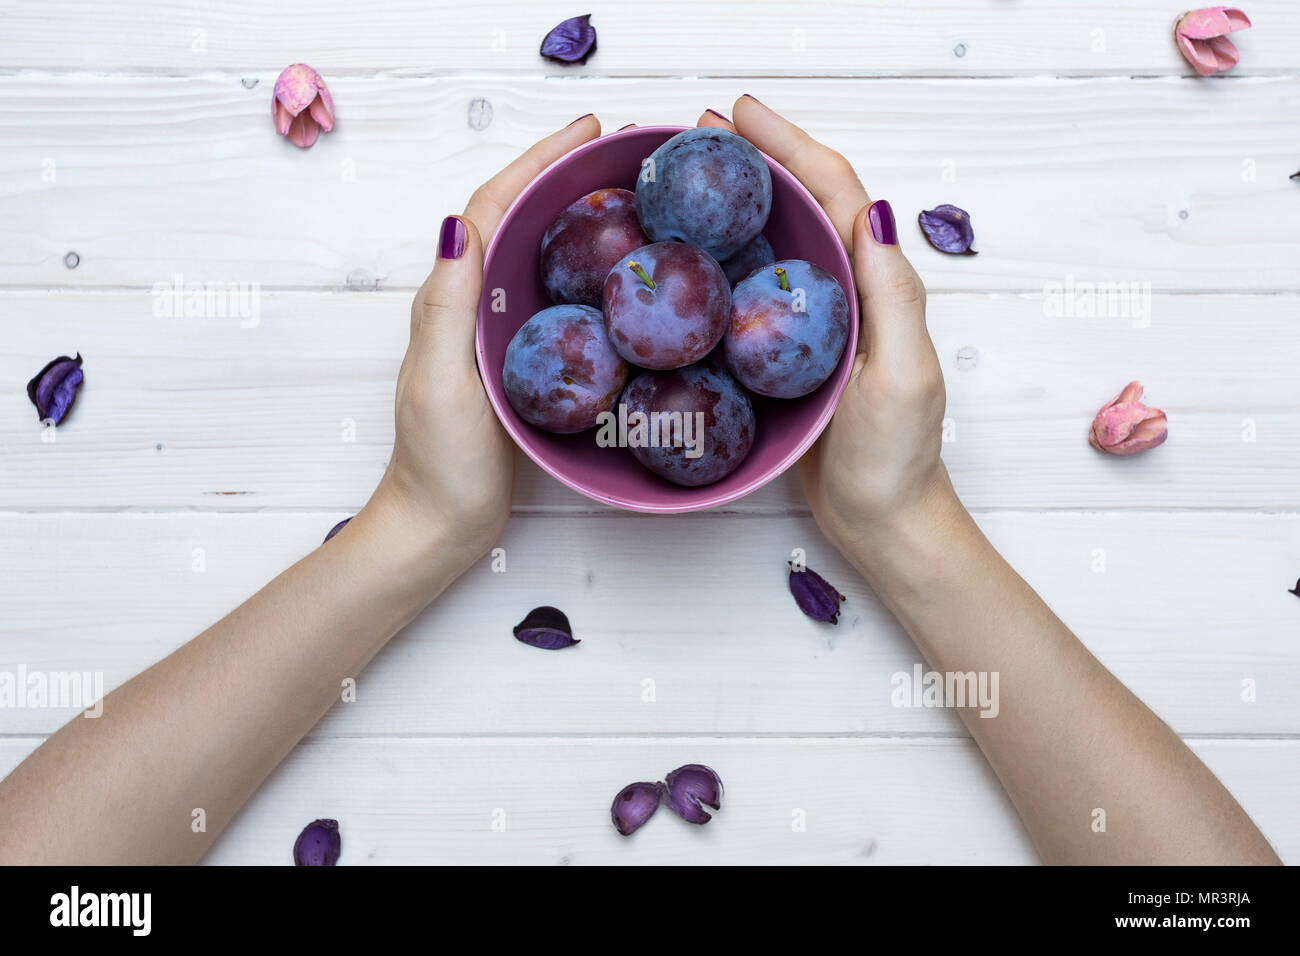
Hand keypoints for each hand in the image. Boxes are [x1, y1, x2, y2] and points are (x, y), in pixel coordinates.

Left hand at [367, 116, 603, 570]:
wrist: (442, 523)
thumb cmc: (438, 461)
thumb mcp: (438, 381)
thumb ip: (446, 308)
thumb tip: (460, 224)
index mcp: (451, 297)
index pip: (493, 208)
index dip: (537, 162)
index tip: (588, 132)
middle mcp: (473, 304)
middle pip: (520, 218)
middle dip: (563, 174)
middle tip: (621, 151)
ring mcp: (499, 332)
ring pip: (540, 255)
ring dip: (577, 217)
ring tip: (630, 194)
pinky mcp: (522, 362)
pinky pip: (556, 299)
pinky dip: (586, 273)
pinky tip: (622, 276)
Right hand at [699, 97, 956, 567]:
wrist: (881, 520)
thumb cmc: (895, 458)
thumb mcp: (902, 377)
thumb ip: (892, 297)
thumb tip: (874, 209)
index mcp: (877, 284)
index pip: (836, 192)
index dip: (789, 144)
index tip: (738, 114)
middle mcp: (848, 290)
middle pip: (803, 201)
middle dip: (757, 156)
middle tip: (700, 130)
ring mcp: (815, 320)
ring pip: (776, 239)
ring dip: (738, 199)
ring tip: (688, 173)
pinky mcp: (788, 352)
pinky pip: (754, 288)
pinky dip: (725, 258)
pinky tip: (689, 255)